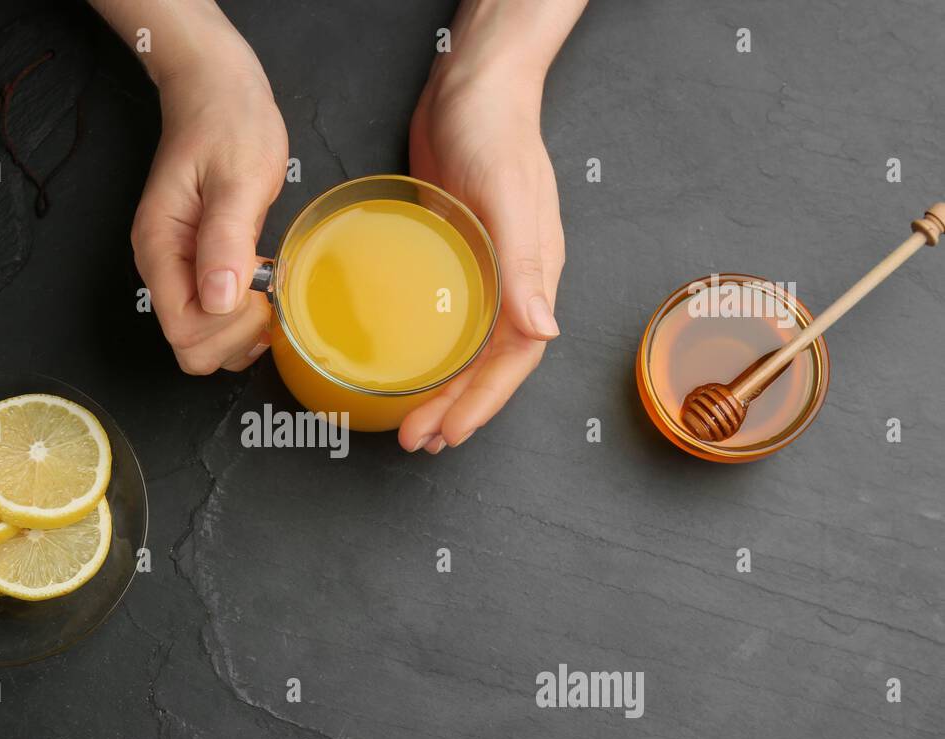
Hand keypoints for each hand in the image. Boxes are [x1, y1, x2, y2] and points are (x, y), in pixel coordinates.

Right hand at [131, 57, 287, 373]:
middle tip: (266, 288)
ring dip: (241, 330)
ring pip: (203, 340)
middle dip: (235, 334)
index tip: (259, 290)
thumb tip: (219, 300)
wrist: (216, 91)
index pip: (182, 330)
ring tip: (266, 285)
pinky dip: (243, 319)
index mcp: (161, 248)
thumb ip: (226, 238)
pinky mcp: (199, 269)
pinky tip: (263, 286)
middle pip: (190, 347)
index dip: (226, 327)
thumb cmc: (228, 123)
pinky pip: (215, 320)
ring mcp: (179, 270)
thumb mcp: (238, 175)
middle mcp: (163, 267)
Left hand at [399, 63, 564, 452]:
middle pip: (486, 363)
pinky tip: (407, 362)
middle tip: (416, 441)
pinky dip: (430, 348)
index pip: (512, 359)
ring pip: (466, 347)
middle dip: (455, 408)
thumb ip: (524, 264)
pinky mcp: (454, 254)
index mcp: (531, 275)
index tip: (448, 432)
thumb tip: (543, 329)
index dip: (482, 402)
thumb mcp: (506, 198)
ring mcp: (482, 270)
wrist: (471, 85)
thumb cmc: (495, 131)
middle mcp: (510, 281)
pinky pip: (447, 318)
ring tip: (413, 422)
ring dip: (442, 388)